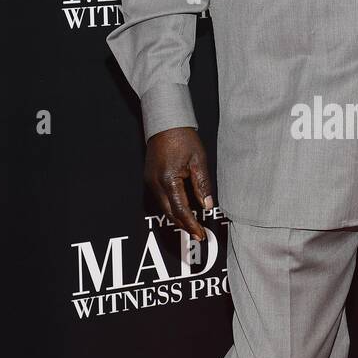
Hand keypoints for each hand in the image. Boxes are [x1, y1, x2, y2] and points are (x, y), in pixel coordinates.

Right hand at [144, 127, 213, 241]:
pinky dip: (172, 207)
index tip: (201, 234)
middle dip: (184, 225)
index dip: (191, 224)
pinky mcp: (150, 178)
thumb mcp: (198, 161)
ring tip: (192, 225)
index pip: (180, 209)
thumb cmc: (183, 138)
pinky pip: (161, 198)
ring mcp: (150, 181)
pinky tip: (182, 210)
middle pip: (170, 212)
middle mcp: (156, 183)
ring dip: (177, 217)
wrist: (165, 123)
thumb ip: (202, 185)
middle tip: (198, 234)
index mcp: (168, 179)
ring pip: (164, 207)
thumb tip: (207, 205)